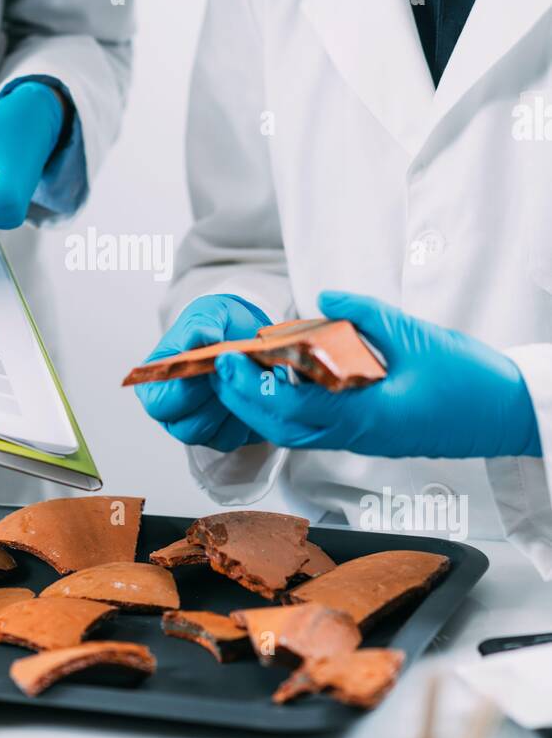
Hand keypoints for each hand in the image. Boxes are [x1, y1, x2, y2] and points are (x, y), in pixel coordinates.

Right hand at [135, 294, 273, 451]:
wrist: (243, 331)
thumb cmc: (216, 325)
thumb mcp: (207, 313)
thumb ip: (202, 324)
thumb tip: (203, 336)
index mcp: (155, 386)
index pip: (161, 405)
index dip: (186, 391)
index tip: (209, 368)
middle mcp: (175, 414)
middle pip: (190, 428)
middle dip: (218, 399)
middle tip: (235, 370)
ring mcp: (202, 428)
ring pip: (219, 437)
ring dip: (239, 406)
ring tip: (248, 375)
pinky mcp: (229, 435)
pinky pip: (245, 437)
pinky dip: (255, 414)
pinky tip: (257, 389)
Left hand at [212, 291, 541, 459]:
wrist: (511, 416)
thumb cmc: (473, 383)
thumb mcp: (416, 335)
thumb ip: (364, 314)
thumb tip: (321, 297)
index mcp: (366, 417)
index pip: (292, 409)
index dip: (255, 387)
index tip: (234, 359)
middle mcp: (359, 435)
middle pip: (284, 427)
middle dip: (247, 399)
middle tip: (226, 365)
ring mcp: (366, 439)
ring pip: (300, 431)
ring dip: (267, 405)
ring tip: (248, 372)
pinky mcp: (374, 435)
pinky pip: (321, 427)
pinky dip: (294, 407)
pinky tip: (290, 380)